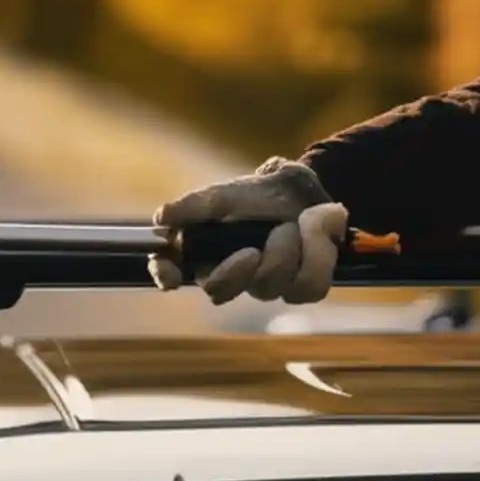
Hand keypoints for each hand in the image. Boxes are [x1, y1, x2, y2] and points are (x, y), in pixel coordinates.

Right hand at [148, 158, 347, 304]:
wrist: (308, 190)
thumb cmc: (260, 193)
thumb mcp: (227, 193)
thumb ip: (195, 206)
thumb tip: (162, 218)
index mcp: (203, 251)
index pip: (170, 272)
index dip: (165, 275)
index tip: (171, 274)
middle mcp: (229, 274)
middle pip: (219, 291)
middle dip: (239, 266)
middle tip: (257, 242)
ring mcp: (264, 284)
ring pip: (268, 288)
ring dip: (287, 249)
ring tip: (296, 222)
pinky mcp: (300, 287)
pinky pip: (308, 288)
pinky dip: (317, 252)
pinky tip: (316, 227)